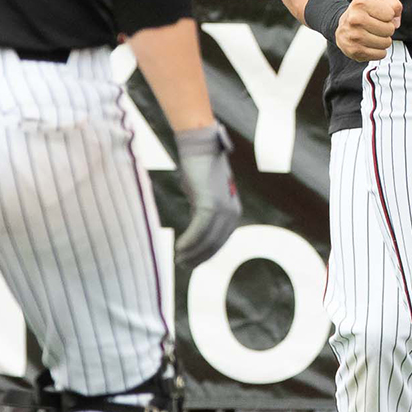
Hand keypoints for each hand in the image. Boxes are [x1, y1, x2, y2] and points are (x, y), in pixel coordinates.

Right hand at [174, 123, 238, 264]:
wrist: (200, 147)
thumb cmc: (199, 170)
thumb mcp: (204, 195)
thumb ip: (204, 212)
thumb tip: (196, 230)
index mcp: (233, 212)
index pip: (220, 241)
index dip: (206, 254)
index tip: (192, 261)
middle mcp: (232, 213)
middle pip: (215, 244)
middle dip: (198, 257)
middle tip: (182, 264)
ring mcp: (223, 209)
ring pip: (207, 240)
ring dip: (192, 252)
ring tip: (179, 258)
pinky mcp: (210, 203)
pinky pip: (199, 230)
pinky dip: (189, 241)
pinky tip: (179, 247)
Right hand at [337, 0, 400, 61]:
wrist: (344, 24)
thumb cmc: (365, 10)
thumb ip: (394, 4)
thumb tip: (396, 23)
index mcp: (360, 3)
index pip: (390, 13)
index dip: (389, 14)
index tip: (379, 14)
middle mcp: (354, 19)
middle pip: (389, 29)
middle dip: (387, 28)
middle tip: (377, 26)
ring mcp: (353, 36)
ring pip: (386, 43)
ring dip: (384, 40)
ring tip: (374, 34)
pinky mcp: (354, 51)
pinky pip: (380, 54)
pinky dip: (379, 51)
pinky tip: (371, 44)